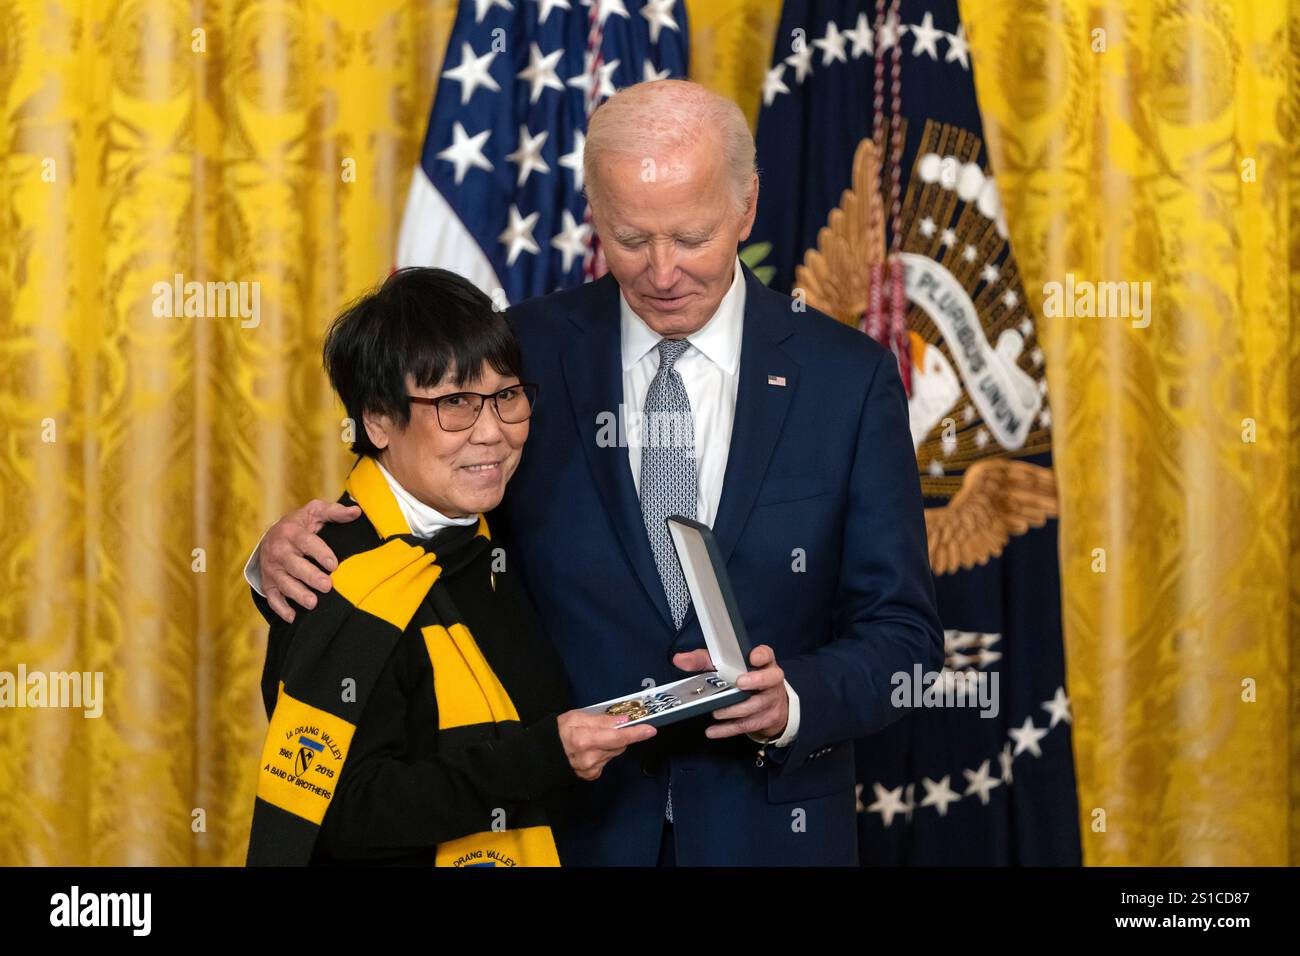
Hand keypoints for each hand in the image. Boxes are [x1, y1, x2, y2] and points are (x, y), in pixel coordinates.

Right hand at [259, 500, 361, 622]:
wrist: (270, 535)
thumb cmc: (300, 524)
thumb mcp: (315, 512)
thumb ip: (335, 512)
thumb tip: (357, 512)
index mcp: (292, 532)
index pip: (306, 542)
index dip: (320, 553)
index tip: (334, 564)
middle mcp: (279, 550)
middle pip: (294, 565)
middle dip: (310, 576)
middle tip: (327, 586)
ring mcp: (272, 568)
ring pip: (283, 583)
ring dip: (297, 594)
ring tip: (313, 603)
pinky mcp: (268, 583)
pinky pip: (272, 597)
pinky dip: (280, 608)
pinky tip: (293, 617)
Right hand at [556, 711, 656, 780]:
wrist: (541, 754)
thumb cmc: (558, 731)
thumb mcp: (576, 717)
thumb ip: (600, 719)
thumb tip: (623, 721)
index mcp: (585, 740)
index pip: (617, 737)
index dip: (635, 733)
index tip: (650, 730)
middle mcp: (590, 758)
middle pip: (619, 745)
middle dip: (618, 735)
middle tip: (605, 727)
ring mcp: (591, 769)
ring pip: (613, 753)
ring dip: (609, 745)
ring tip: (592, 739)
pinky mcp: (591, 776)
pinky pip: (606, 761)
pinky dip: (603, 754)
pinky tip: (589, 750)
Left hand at [672, 644, 788, 740]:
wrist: (770, 705)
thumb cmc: (745, 680)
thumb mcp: (726, 667)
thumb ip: (703, 660)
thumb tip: (679, 659)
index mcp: (763, 663)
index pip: (766, 654)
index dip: (761, 656)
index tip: (752, 657)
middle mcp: (771, 681)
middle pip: (769, 679)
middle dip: (755, 681)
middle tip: (739, 683)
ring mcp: (771, 701)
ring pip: (754, 706)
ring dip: (733, 710)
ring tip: (715, 711)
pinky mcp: (766, 720)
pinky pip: (746, 725)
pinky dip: (727, 729)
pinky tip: (712, 731)